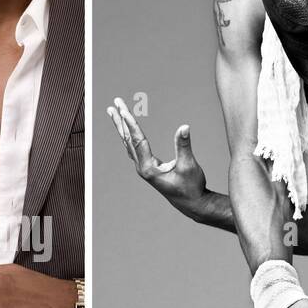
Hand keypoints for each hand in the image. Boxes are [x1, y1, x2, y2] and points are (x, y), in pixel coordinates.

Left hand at [107, 96, 212, 218]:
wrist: (192, 203)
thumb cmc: (191, 187)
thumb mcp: (189, 166)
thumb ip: (184, 146)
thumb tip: (184, 127)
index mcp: (149, 169)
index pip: (138, 141)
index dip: (131, 124)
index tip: (123, 110)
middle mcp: (142, 168)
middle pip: (129, 140)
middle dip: (121, 120)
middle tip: (115, 103)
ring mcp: (143, 168)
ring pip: (129, 143)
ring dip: (122, 127)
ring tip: (114, 112)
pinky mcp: (148, 168)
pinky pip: (134, 148)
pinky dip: (129, 136)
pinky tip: (126, 130)